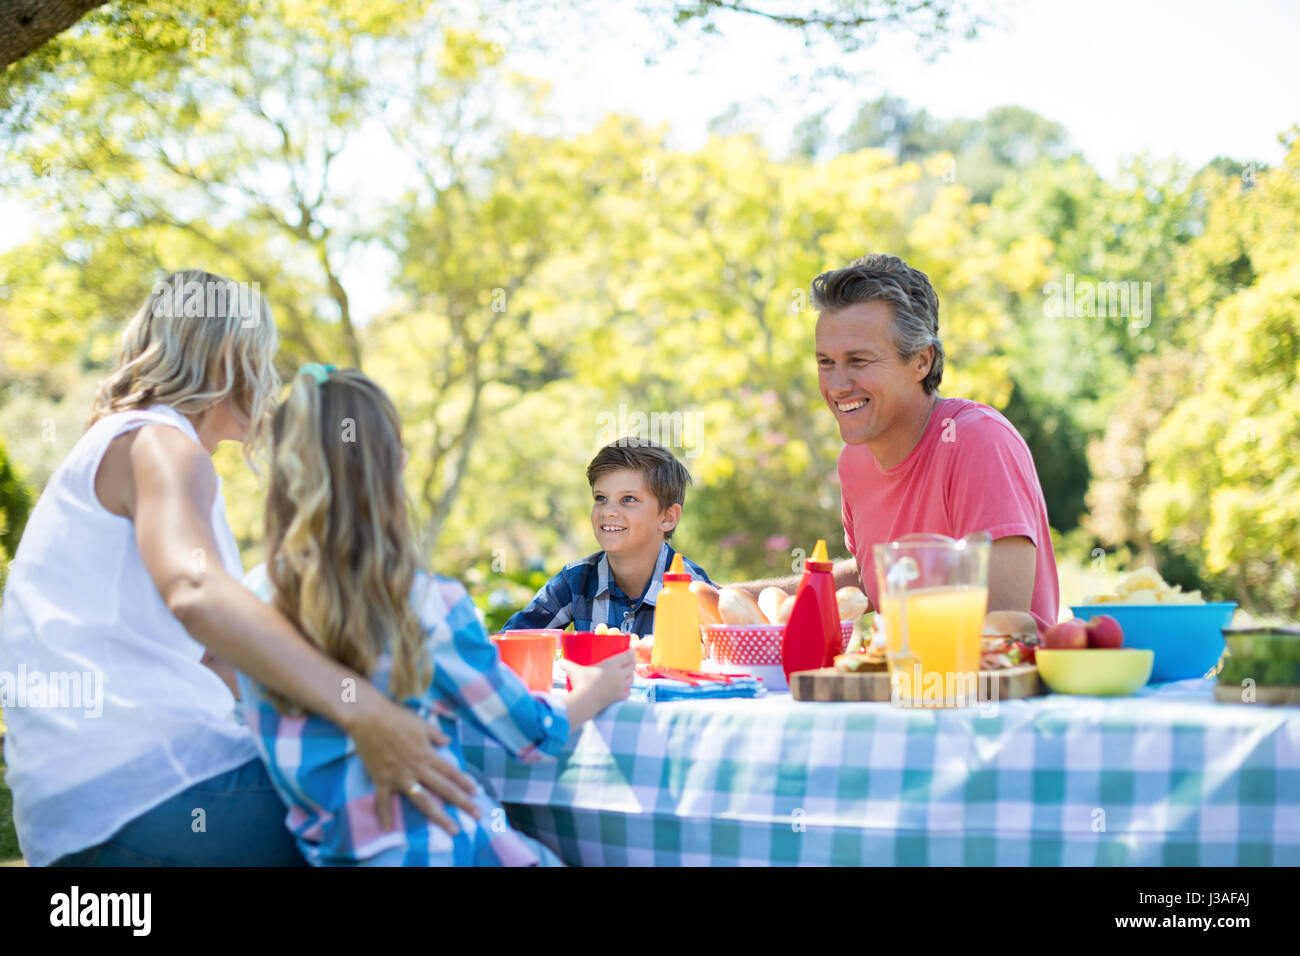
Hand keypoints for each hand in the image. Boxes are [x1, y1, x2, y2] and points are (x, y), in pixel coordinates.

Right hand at [347, 688, 482, 833]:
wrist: (368, 717)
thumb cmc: (397, 717)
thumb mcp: (422, 723)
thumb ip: (436, 735)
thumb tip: (448, 741)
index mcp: (428, 755)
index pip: (451, 772)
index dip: (465, 782)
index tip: (477, 793)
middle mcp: (418, 769)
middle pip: (444, 789)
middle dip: (462, 803)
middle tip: (478, 815)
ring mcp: (400, 777)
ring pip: (423, 801)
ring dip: (439, 816)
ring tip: (452, 829)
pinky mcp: (382, 780)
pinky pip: (384, 802)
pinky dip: (385, 816)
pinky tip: (388, 830)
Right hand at [558, 649, 634, 710]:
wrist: (586, 701)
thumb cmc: (582, 682)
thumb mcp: (574, 670)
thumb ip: (567, 665)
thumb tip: (560, 661)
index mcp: (612, 664)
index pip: (628, 655)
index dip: (630, 651)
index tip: (630, 650)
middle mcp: (620, 674)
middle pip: (632, 666)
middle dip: (632, 662)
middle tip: (629, 661)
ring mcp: (621, 687)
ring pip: (632, 679)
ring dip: (630, 676)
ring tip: (627, 674)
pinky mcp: (619, 697)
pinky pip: (628, 692)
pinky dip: (627, 690)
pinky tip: (624, 689)